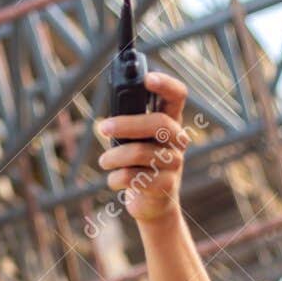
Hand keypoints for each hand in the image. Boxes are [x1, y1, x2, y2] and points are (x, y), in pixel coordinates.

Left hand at [95, 71, 190, 224]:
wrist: (152, 202)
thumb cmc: (138, 164)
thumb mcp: (134, 140)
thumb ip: (127, 124)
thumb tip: (107, 119)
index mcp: (171, 121)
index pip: (177, 96)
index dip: (165, 84)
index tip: (146, 78)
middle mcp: (178, 140)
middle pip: (158, 123)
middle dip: (126, 124)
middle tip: (103, 128)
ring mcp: (175, 163)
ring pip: (140, 152)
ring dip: (113, 157)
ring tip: (104, 161)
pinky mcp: (166, 185)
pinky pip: (134, 177)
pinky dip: (115, 178)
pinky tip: (114, 179)